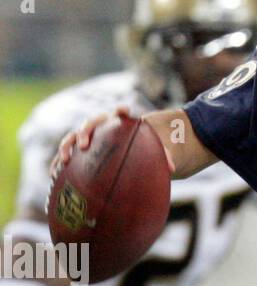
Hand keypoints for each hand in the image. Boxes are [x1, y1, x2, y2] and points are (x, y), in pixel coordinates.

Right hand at [52, 107, 174, 175]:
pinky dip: (60, 164)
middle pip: (90, 124)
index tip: (124, 110)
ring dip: (67, 147)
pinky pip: (67, 157)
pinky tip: (54, 175)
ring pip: (73, 139)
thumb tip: (173, 167)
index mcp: (120, 125)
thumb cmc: (142, 152)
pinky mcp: (80, 154)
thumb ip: (162, 156)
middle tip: (85, 144)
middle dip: (86, 132)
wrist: (130, 156)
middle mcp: (102, 129)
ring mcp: (89, 140)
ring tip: (64, 160)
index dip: (120, 112)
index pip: (119, 115)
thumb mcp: (153, 154)